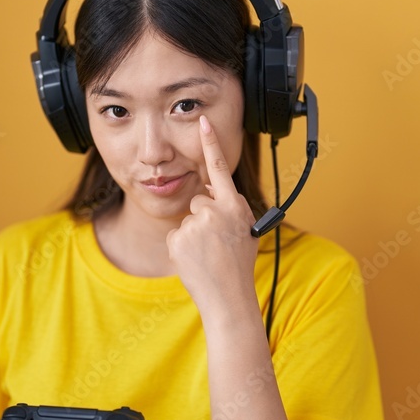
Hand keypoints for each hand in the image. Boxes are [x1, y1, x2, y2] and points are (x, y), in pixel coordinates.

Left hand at [166, 115, 258, 314]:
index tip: (203, 121)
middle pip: (199, 201)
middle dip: (203, 218)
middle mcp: (215, 211)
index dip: (211, 144)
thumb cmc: (237, 265)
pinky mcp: (178, 239)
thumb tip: (211, 191)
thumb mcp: (244, 231)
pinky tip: (195, 261)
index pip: (219, 169)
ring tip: (207, 255)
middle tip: (216, 243)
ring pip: (187, 219)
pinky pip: (175, 236)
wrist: (228, 298)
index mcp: (235, 207)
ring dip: (193, 235)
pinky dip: (182, 248)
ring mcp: (195, 225)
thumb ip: (230, 208)